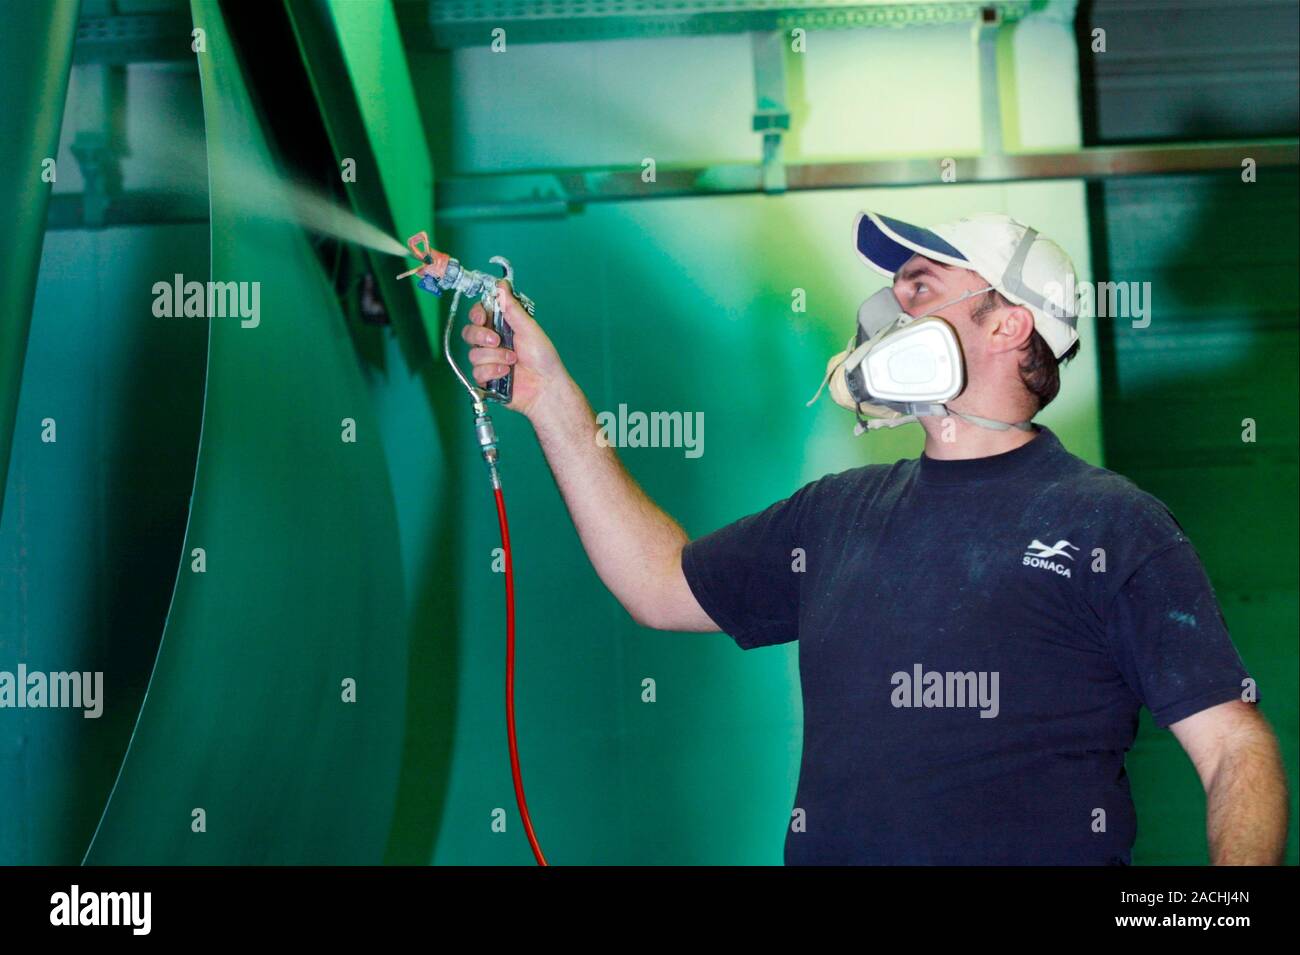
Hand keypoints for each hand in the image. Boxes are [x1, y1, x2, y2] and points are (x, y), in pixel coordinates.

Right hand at [462, 279, 563, 418]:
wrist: (545, 387)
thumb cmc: (543, 358)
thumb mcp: (529, 328)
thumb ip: (512, 308)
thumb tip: (502, 285)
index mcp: (502, 327)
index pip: (479, 314)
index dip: (476, 314)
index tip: (482, 317)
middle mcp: (493, 342)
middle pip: (469, 332)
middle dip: (481, 336)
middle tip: (497, 341)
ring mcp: (488, 360)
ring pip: (473, 353)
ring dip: (494, 357)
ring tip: (512, 361)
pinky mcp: (486, 377)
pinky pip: (476, 371)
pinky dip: (492, 371)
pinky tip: (506, 374)